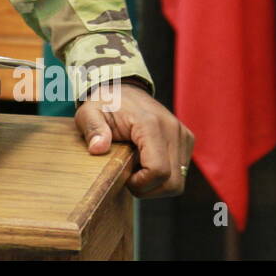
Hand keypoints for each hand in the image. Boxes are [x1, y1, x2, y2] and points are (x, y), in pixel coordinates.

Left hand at [74, 80, 194, 198]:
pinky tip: (146, 163)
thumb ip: (93, 130)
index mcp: (150, 124)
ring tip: (136, 169)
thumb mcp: (89, 113)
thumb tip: (98, 149)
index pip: (158, 171)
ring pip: (178, 181)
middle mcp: (172, 129)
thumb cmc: (104, 103)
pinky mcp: (186, 139)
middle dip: (149, 188)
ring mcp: (182, 134)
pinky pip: (180, 171)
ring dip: (157, 184)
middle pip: (172, 182)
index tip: (123, 177)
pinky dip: (164, 175)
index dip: (140, 184)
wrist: (122, 87)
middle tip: (128, 177)